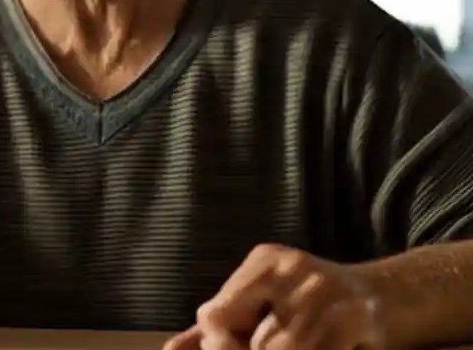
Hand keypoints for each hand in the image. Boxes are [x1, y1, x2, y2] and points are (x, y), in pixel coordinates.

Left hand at [165, 244, 384, 349]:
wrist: (390, 295)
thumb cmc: (314, 303)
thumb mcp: (264, 301)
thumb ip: (219, 326)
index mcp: (264, 261)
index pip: (213, 315)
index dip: (216, 346)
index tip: (229, 348)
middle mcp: (292, 272)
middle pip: (251, 343)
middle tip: (269, 345)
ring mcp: (324, 296)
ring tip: (299, 343)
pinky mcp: (354, 321)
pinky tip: (323, 346)